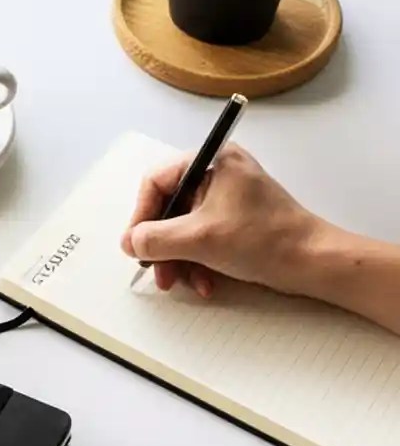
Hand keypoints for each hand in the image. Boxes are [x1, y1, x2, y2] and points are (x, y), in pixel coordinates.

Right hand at [120, 144, 322, 297]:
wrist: (316, 263)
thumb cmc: (262, 239)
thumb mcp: (199, 239)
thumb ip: (155, 239)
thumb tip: (129, 242)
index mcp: (212, 161)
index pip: (157, 183)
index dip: (141, 217)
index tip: (135, 246)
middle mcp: (218, 173)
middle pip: (169, 208)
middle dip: (162, 245)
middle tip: (157, 272)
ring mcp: (228, 197)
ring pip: (184, 227)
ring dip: (179, 258)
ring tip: (181, 283)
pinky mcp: (236, 220)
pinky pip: (203, 237)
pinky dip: (198, 260)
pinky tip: (205, 283)